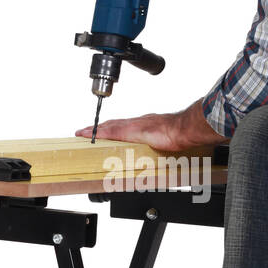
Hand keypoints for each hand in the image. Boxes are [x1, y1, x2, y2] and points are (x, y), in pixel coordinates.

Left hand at [75, 99, 227, 152]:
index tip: (98, 130)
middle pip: (113, 124)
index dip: (109, 128)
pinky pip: (110, 130)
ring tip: (83, 132)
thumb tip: (163, 145)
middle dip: (99, 128)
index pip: (123, 125)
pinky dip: (99, 132)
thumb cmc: (179, 133)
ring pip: (110, 126)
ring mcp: (134, 125)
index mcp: (144, 124)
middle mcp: (137, 122)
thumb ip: (162, 139)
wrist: (184, 128)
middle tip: (84, 131)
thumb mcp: (166, 136)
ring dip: (96, 129)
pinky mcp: (132, 131)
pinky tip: (90, 134)